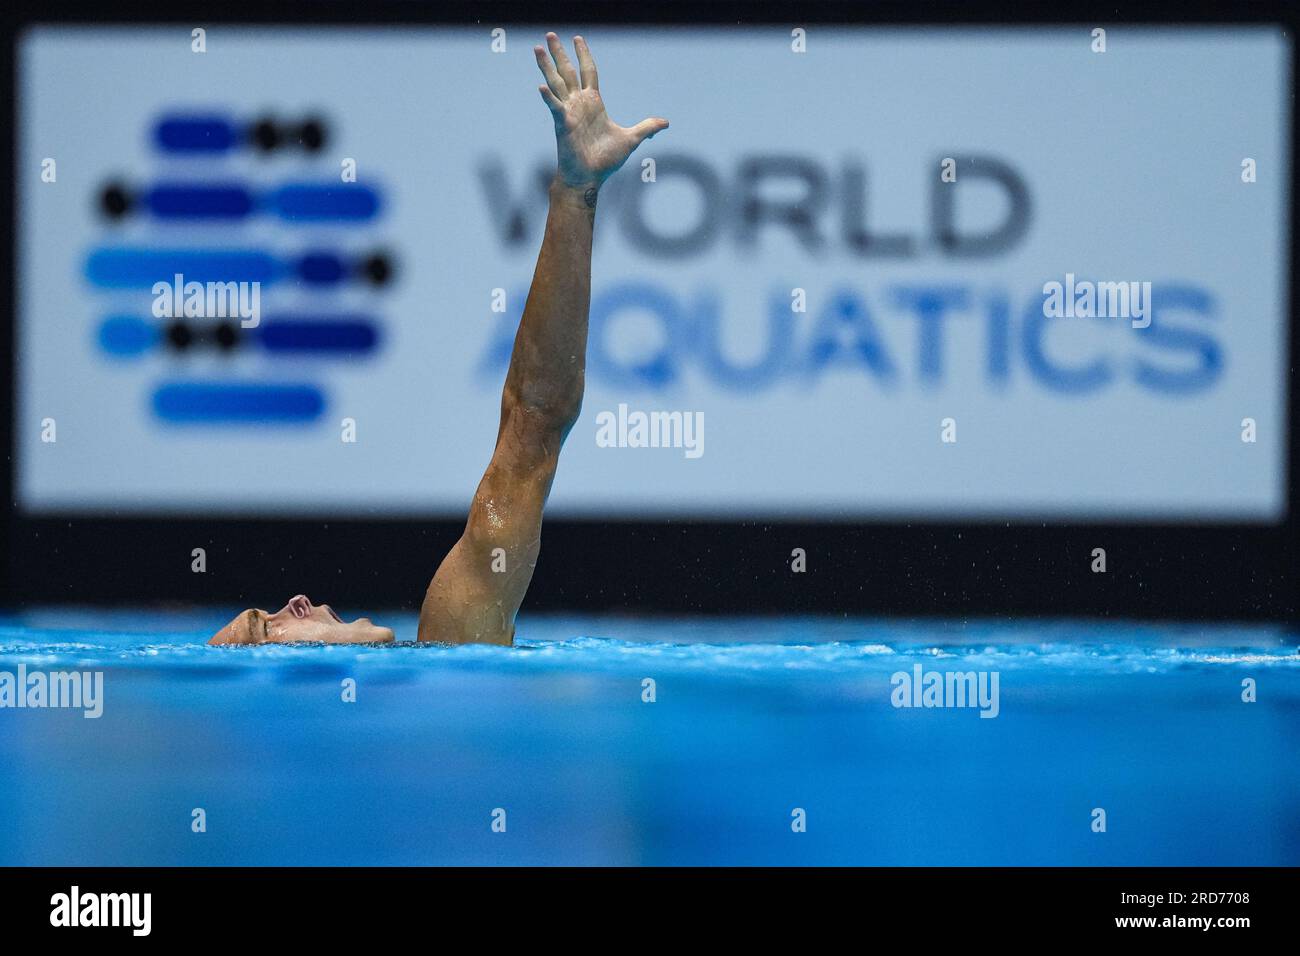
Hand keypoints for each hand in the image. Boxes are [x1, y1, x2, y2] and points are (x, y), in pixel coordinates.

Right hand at [534, 33, 668, 191]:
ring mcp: (568, 113)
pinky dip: (548, 98)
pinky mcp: (562, 125)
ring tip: (538, 48)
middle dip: (560, 53)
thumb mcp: (631, 140)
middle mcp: (579, 104)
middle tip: (551, 34)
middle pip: (568, 71)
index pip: (588, 71)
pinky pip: (555, 108)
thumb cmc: (605, 161)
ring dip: (547, 66)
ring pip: (556, 83)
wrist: (590, 178)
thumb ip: (646, 128)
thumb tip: (665, 123)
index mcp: (594, 103)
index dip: (584, 54)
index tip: (578, 38)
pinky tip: (541, 87)